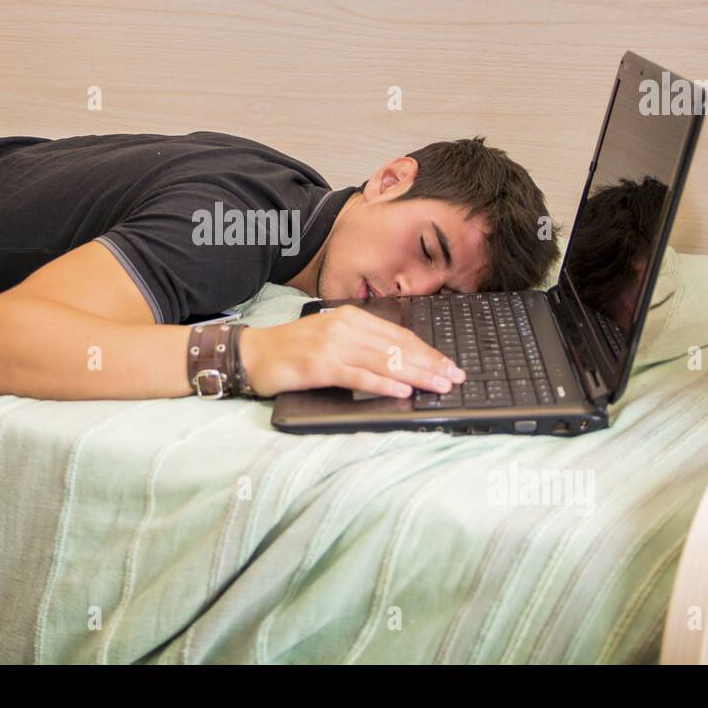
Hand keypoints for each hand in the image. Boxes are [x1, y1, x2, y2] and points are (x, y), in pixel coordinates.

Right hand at [238, 304, 463, 398]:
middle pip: (396, 347)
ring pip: (384, 361)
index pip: (398, 335)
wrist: (253, 354)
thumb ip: (361, 345)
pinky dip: (382, 384)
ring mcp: (332, 345)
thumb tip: (400, 364)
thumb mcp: (331, 339)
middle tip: (454, 377)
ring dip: (415, 375)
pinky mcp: (320, 365)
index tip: (448, 364)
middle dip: (429, 363)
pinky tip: (401, 390)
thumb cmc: (293, 350)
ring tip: (438, 386)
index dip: (427, 351)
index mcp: (350, 317)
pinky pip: (358, 376)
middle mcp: (344, 327)